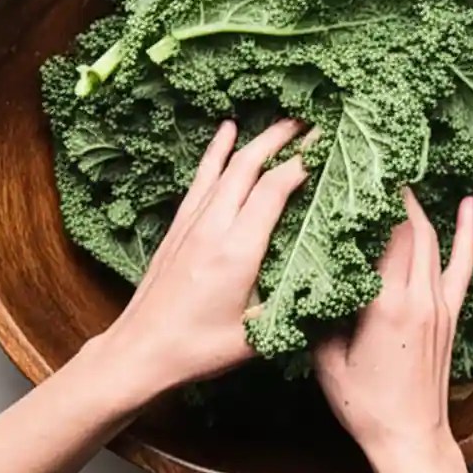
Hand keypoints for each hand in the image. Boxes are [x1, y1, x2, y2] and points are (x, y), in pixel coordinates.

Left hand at [96, 119, 310, 396]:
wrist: (140, 352)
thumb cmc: (198, 349)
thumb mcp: (256, 337)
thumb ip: (293, 307)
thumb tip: (333, 286)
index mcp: (237, 251)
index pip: (274, 190)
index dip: (301, 163)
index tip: (325, 145)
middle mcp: (213, 228)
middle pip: (249, 167)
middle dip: (281, 139)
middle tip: (310, 121)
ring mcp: (192, 224)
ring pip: (226, 167)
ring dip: (255, 140)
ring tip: (281, 121)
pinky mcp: (179, 227)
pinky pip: (202, 179)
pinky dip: (216, 152)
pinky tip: (226, 132)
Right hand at [315, 189, 472, 458]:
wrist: (410, 438)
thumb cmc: (367, 407)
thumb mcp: (327, 361)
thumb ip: (319, 317)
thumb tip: (309, 282)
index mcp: (388, 305)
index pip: (388, 236)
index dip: (376, 203)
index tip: (359, 176)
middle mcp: (420, 298)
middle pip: (413, 230)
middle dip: (396, 196)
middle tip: (376, 169)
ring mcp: (440, 304)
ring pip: (433, 241)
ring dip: (419, 210)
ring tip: (403, 180)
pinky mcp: (450, 314)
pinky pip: (463, 264)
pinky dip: (467, 233)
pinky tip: (470, 206)